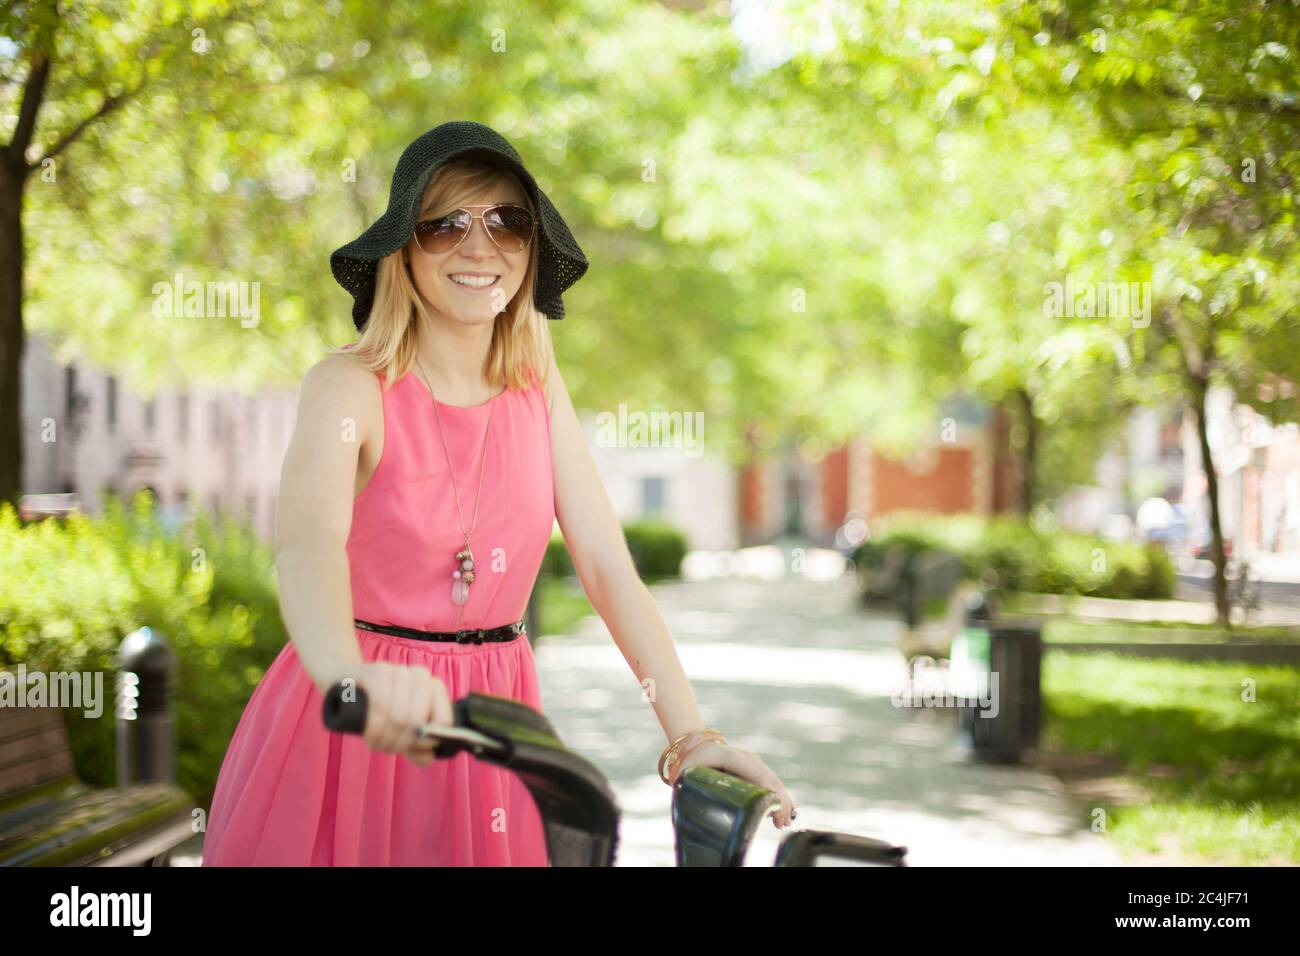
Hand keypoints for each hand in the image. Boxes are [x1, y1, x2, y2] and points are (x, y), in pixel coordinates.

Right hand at [353, 660, 452, 767]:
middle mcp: (421, 675)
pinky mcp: (377, 671)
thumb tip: (428, 757)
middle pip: (419, 722)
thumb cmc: (376, 710)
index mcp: (434, 687)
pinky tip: (367, 735)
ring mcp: (399, 670)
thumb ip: (417, 747)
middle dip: (400, 744)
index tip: (410, 748)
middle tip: (386, 748)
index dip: (426, 742)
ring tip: (375, 743)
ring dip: (384, 740)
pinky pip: (381, 707)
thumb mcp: (400, 731)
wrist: (341, 684)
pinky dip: (374, 729)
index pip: (444, 721)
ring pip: (399, 717)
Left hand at [674, 741, 797, 828]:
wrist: (697, 745)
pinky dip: (779, 795)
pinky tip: (785, 810)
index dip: (763, 786)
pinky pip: (771, 781)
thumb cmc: (690, 764)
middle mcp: (745, 756)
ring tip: (785, 821)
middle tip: (781, 822)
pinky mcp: (756, 767)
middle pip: (766, 777)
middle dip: (777, 799)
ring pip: (773, 779)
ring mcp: (753, 760)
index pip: (749, 770)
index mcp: (728, 755)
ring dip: (782, 799)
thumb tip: (690, 820)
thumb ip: (690, 791)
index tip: (773, 806)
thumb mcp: (687, 775)